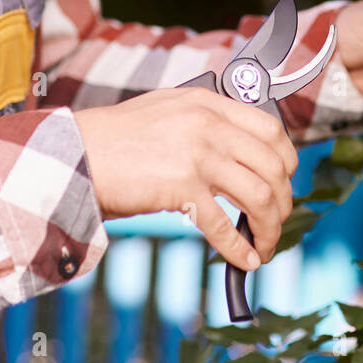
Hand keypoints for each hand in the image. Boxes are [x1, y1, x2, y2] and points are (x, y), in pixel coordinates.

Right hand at [74, 87, 298, 271]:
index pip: (270, 129)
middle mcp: (207, 124)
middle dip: (283, 201)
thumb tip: (240, 154)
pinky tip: (245, 260)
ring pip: (258, 197)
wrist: (74, 154)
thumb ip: (204, 122)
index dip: (287, 160)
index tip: (285, 180)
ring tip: (264, 245)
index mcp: (207, 102)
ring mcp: (196, 154)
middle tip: (276, 220)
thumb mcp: (167, 111)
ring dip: (268, 228)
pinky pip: (224, 226)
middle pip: (272, 167)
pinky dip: (240, 249)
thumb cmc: (115, 140)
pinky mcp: (181, 187)